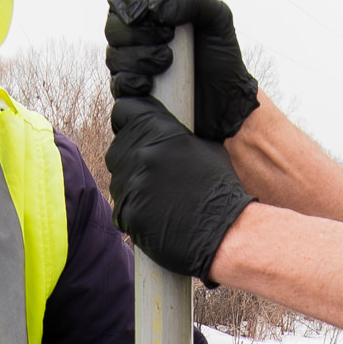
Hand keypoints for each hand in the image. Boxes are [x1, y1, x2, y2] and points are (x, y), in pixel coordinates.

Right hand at [105, 0, 259, 140]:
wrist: (227, 101)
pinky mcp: (133, 93)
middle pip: (113, 27)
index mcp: (152, 13)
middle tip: (168, 37)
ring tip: (168, 61)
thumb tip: (158, 8)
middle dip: (137, 32)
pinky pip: (118, 84)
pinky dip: (132, 81)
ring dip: (139, 57)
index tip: (146, 10)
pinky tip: (150, 83)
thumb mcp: (218, 19)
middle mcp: (136, 38)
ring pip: (114, 56)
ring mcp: (132, 66)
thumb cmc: (221, 58)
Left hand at [106, 93, 253, 283]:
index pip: (124, 111)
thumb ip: (174, 136)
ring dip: (132, 187)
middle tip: (153, 174)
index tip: (134, 130)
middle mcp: (142, 153)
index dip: (129, 120)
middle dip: (130, 159)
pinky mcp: (127, 212)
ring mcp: (132, 184)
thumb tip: (161, 132)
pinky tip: (156, 216)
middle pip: (118, 148)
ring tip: (159, 199)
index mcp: (160, 131)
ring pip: (118, 180)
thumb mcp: (205, 147)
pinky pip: (121, 208)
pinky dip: (133, 212)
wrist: (225, 232)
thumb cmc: (220, 189)